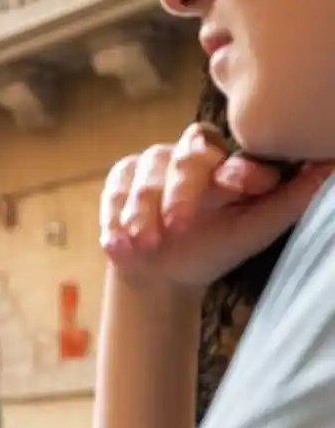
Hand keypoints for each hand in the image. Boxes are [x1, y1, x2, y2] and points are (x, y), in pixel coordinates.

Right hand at [101, 122, 334, 289]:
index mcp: (227, 163)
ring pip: (147, 177)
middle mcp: (190, 155)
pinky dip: (114, 217)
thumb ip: (293, 198)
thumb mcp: (257, 229)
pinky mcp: (119, 179)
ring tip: (142, 244)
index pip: (232, 154)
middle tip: (180, 225)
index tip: (238, 188)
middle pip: (186, 157)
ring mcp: (152, 164)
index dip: (233, 168)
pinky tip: (117, 243)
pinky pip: (114, 191)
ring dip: (142, 212)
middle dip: (182, 191)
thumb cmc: (215, 249)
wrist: (161, 274)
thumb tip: (332, 164)